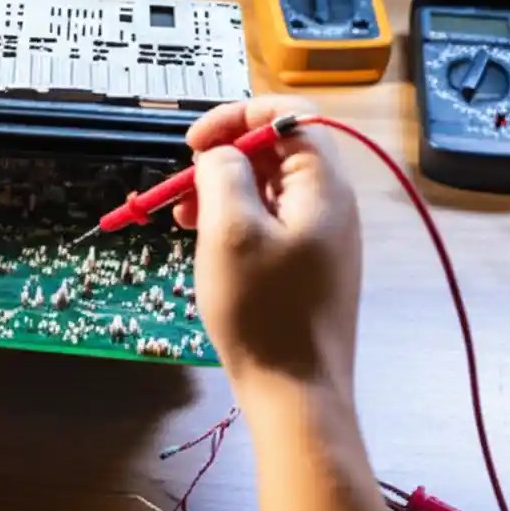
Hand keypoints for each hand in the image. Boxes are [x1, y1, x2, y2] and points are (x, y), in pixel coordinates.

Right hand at [173, 96, 360, 388]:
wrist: (295, 392)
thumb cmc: (262, 309)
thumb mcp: (229, 230)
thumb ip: (223, 173)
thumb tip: (220, 153)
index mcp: (322, 186)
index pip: (288, 117)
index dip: (236, 117)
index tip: (192, 144)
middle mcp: (330, 205)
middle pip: (276, 153)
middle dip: (222, 158)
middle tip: (181, 186)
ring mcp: (320, 239)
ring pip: (267, 190)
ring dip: (220, 192)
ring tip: (180, 217)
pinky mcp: (306, 268)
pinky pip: (268, 224)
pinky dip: (232, 221)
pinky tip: (204, 243)